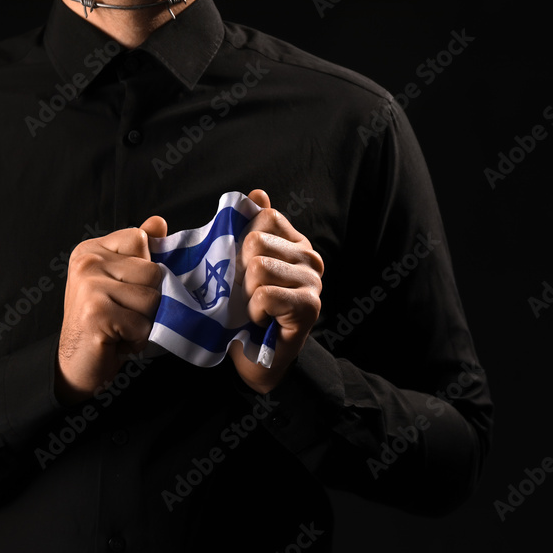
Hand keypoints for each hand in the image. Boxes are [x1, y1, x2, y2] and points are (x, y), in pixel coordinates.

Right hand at [55, 216, 167, 404]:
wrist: (76, 365)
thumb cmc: (103, 324)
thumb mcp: (122, 282)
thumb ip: (139, 252)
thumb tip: (158, 222)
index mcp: (92, 250)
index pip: (141, 239)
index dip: (145, 271)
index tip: (126, 290)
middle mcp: (87, 262)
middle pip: (153, 271)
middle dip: (149, 301)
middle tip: (125, 315)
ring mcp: (89, 286)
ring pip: (152, 299)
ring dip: (145, 322)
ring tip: (123, 328)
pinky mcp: (95, 312)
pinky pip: (142, 323)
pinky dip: (137, 339)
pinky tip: (118, 340)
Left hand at [228, 189, 323, 393]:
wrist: (259, 358)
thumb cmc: (246, 310)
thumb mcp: (240, 266)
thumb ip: (248, 228)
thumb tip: (258, 194)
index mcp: (294, 242)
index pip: (264, 216)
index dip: (242, 241)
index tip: (242, 267)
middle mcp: (309, 257)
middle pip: (256, 241)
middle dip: (240, 271)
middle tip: (246, 293)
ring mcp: (313, 282)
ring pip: (258, 267)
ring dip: (246, 294)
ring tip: (254, 307)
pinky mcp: (309, 307)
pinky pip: (265, 294)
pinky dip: (254, 311)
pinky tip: (260, 319)